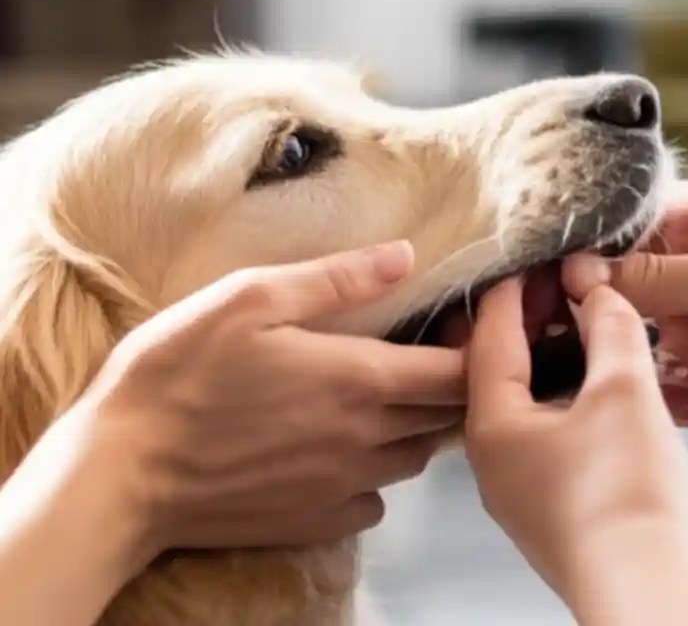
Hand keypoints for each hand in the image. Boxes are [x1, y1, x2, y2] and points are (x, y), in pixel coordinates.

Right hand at [75, 240, 465, 558]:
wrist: (121, 474)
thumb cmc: (179, 373)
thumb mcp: (249, 299)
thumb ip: (337, 278)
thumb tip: (406, 255)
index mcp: (361, 379)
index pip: (460, 373)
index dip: (475, 351)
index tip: (460, 332)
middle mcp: (368, 439)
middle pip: (447, 418)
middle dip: (452, 389)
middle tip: (425, 360)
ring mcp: (345, 487)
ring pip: (414, 460)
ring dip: (414, 431)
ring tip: (383, 403)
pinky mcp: (318, 523)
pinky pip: (374, 502)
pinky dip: (373, 479)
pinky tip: (341, 454)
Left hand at [465, 279, 687, 624]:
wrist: (644, 585)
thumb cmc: (626, 493)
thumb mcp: (624, 390)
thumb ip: (610, 328)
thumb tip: (599, 293)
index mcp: (492, 423)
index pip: (489, 335)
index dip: (511, 289)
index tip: (531, 256)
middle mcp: (491, 459)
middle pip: (497, 370)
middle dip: (526, 324)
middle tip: (558, 285)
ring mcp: (517, 488)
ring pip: (521, 406)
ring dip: (546, 363)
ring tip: (582, 328)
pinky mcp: (547, 508)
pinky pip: (541, 436)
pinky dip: (559, 400)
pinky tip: (594, 388)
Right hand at [564, 181, 687, 463]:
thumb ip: (656, 276)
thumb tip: (575, 272)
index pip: (626, 220)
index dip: (587, 239)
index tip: (544, 259)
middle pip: (615, 279)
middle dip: (589, 298)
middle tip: (558, 314)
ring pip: (624, 333)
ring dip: (613, 346)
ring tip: (594, 355)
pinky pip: (647, 382)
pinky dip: (641, 388)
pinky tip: (638, 389)